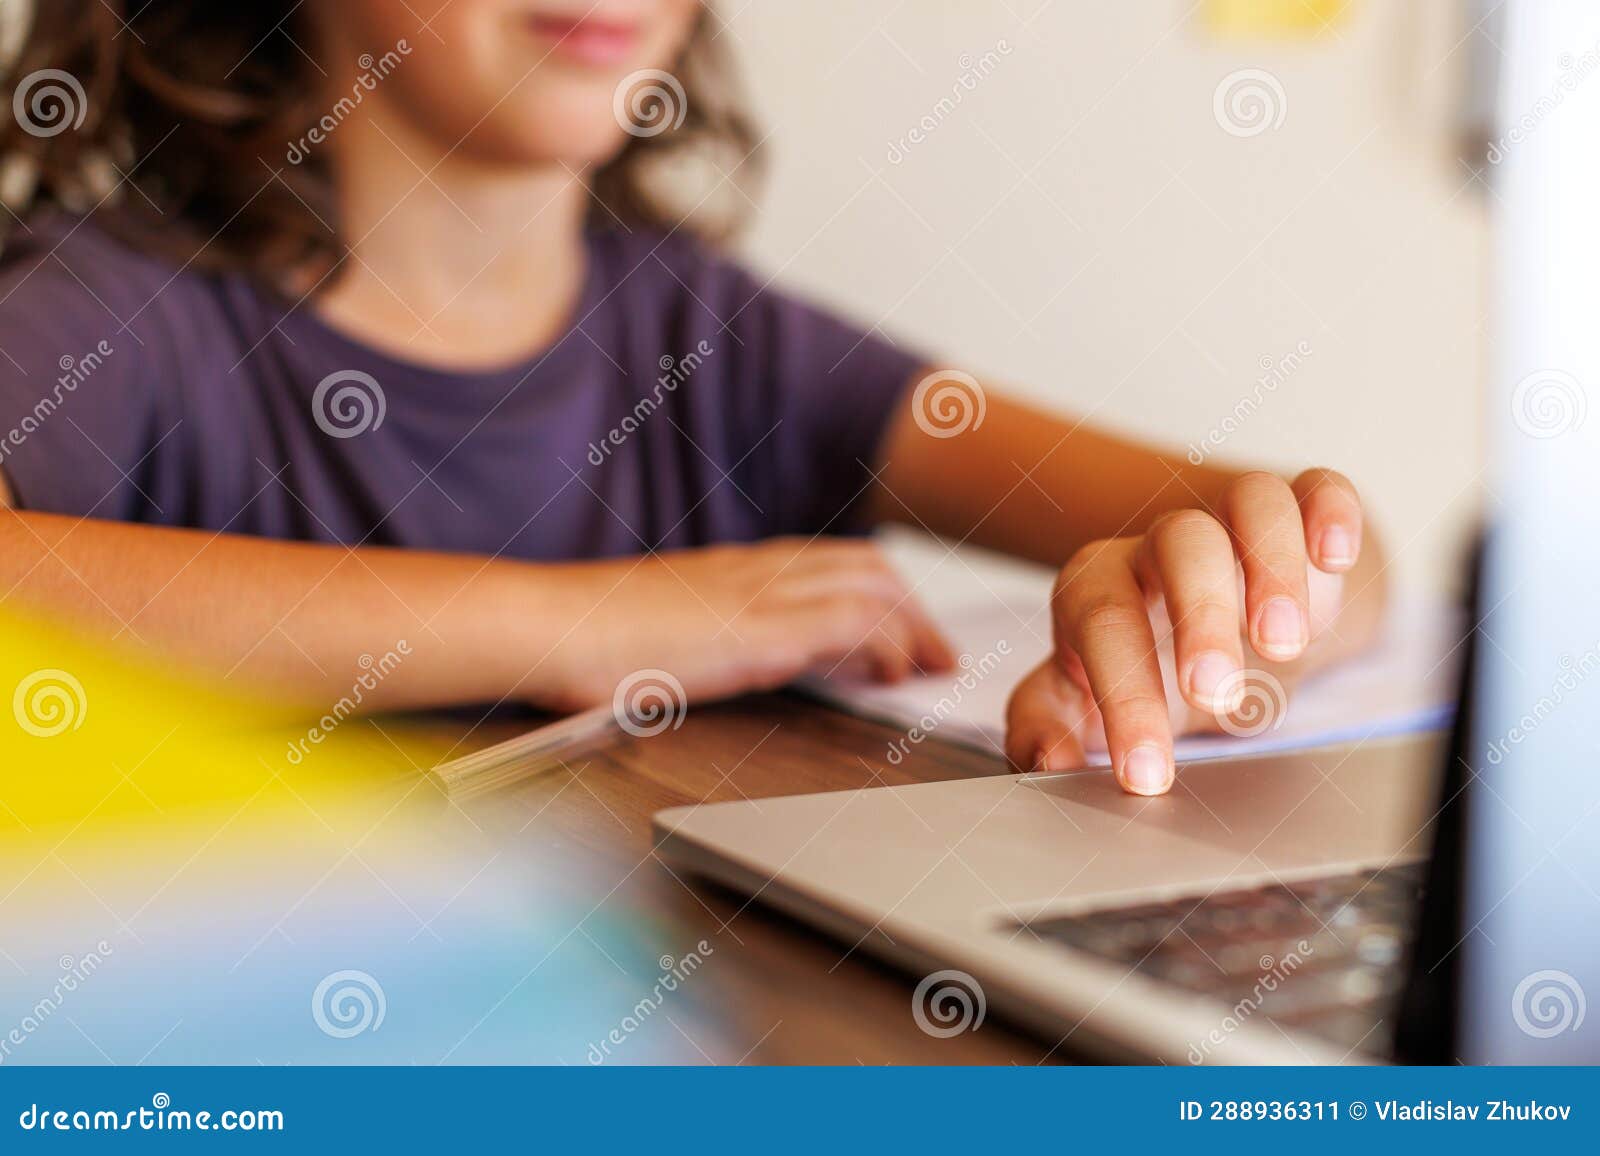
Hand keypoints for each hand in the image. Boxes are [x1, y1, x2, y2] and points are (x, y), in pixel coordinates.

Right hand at [537, 537, 954, 709]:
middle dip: (914, 609)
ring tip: (930, 668)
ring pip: (872, 584)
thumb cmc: (582, 637)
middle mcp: (756, 570)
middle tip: (937, 655)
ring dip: (914, 626)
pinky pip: (851, 622)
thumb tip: (711, 661)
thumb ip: (699, 636)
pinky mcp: (759, 628)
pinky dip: (886, 646)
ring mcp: (760, 594)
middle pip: (866, 565)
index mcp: (733, 569)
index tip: (901, 633)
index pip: (830, 560)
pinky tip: (893, 676)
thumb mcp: (657, 630)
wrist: (548, 625)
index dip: (879, 592)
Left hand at [1004, 469, 1366, 794]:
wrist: (1213, 628)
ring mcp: (1234, 521)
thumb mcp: (1084, 701)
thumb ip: (1046, 724)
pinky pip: (1317, 489)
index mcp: (1100, 586)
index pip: (1104, 624)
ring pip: (1252, 503)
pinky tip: (1333, 557)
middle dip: (1199, 617)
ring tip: (1281, 643)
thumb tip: (1043, 758)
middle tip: (1213, 693)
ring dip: (1272, 566)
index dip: (1124, 698)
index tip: (1147, 775)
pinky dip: (1331, 513)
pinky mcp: (1299, 512)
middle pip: (1179, 545)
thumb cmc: (1145, 666)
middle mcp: (1162, 544)